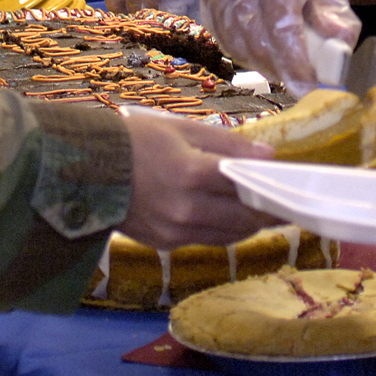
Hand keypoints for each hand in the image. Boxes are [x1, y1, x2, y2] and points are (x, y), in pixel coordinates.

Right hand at [120, 113, 278, 249]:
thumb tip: (268, 155)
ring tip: (262, 210)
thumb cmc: (136, 140)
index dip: (272, 184)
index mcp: (191, 173)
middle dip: (267, 211)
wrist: (84, 169)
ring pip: (228, 236)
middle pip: (243, 217)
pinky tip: (230, 217)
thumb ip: (228, 144)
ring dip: (248, 225)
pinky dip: (223, 231)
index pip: (246, 183)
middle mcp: (185, 209)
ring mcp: (174, 231)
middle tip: (284, 202)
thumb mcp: (182, 130)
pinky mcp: (164, 245)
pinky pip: (206, 241)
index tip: (290, 183)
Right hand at [200, 0, 359, 93]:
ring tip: (288, 70)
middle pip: (260, 44)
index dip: (296, 63)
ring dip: (266, 67)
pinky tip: (266, 56)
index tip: (311, 86)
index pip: (282, 28)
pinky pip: (227, 44)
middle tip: (304, 84)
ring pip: (241, 48)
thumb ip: (334, 9)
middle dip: (284, 72)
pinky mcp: (209, 6)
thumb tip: (340, 42)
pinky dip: (248, 57)